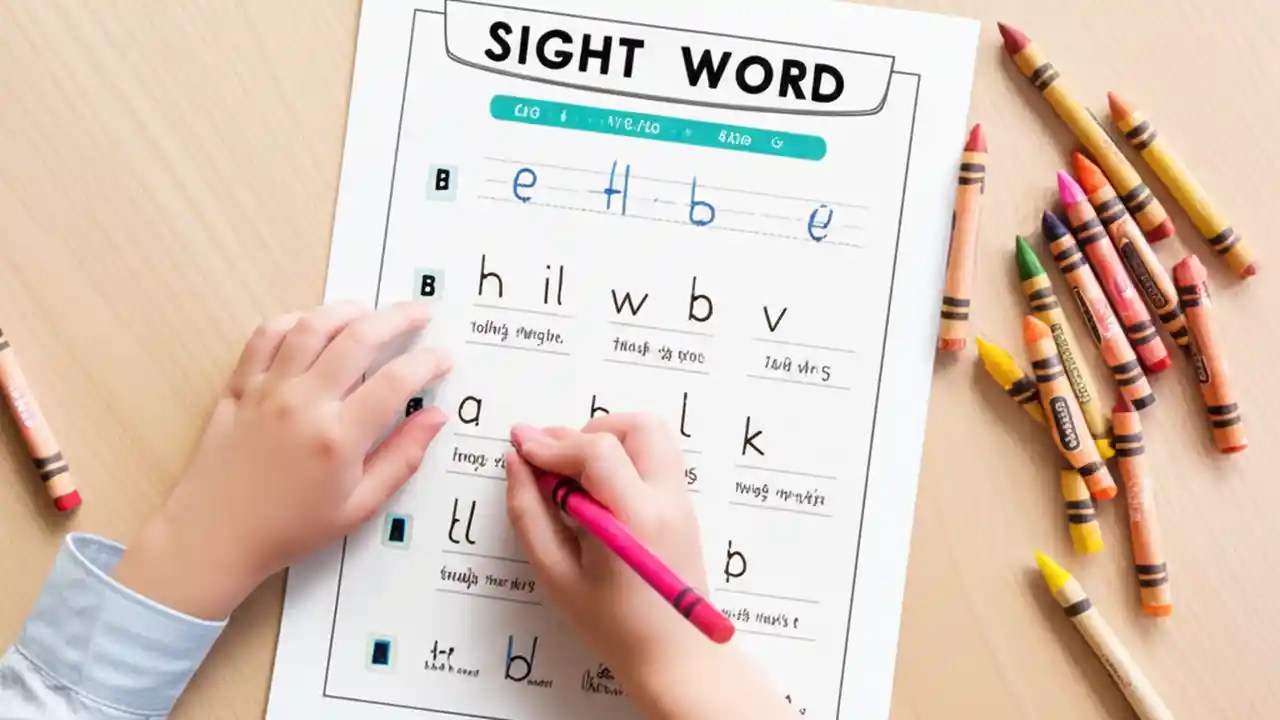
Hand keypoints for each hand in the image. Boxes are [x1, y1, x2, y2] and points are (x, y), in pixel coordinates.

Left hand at [112, 301, 451, 619]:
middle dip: (398, 318)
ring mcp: (268, 390)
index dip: (427, 362)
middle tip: (419, 314)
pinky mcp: (239, 386)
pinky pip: (266, 335)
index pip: (395, 382)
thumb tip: (435, 418)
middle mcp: (304, 404)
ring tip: (370, 311)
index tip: (441, 358)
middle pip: (359, 338)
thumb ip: (401, 458)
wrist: (214, 537)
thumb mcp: (358, 507)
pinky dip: (293, 320)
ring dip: (348, 310)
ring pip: (313, 326)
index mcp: (338, 438)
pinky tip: (312, 324)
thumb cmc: (288, 529)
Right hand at [506, 415, 798, 719]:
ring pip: (652, 435)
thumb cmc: (612, 626)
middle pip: (637, 427)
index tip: (520, 447)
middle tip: (553, 462)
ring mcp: (681, 501)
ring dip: (610, 439)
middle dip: (586, 432)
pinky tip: (596, 493)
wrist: (674, 656)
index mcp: (636, 518)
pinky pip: (656, 459)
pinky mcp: (683, 507)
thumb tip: (515, 463)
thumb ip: (529, 514)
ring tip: (576, 474)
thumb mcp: (556, 575)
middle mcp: (667, 500)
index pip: (597, 450)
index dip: (552, 443)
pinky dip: (624, 458)